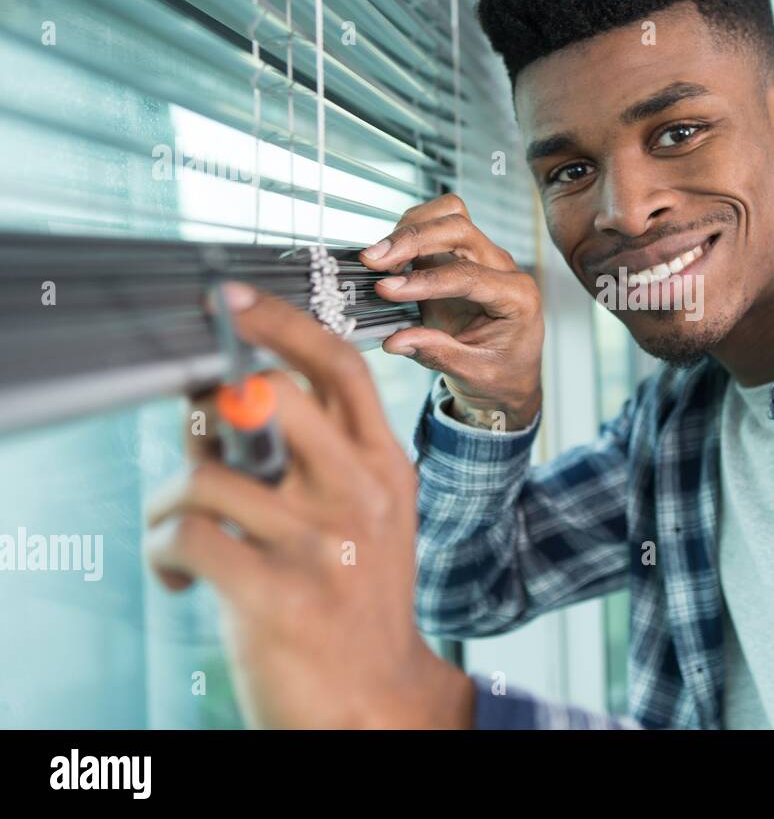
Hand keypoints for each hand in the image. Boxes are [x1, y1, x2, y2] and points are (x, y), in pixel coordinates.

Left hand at [145, 283, 472, 728]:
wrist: (376, 698)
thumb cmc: (361, 602)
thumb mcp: (368, 518)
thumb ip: (315, 456)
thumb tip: (220, 402)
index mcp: (385, 467)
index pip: (339, 367)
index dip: (280, 323)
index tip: (233, 300)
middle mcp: (361, 495)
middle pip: (270, 395)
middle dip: (211, 409)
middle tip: (197, 440)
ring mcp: (323, 544)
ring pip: (207, 472)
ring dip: (167, 499)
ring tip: (175, 529)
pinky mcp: (279, 594)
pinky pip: (187, 536)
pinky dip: (163, 552)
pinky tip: (181, 575)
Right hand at [361, 193, 542, 429]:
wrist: (511, 373)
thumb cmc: (501, 373)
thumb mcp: (475, 374)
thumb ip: (438, 354)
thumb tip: (395, 341)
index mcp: (517, 297)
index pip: (468, 275)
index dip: (424, 281)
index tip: (387, 290)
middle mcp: (504, 269)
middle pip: (460, 229)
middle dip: (414, 239)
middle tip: (373, 261)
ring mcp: (483, 257)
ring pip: (450, 214)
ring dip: (411, 227)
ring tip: (378, 257)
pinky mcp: (461, 255)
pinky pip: (438, 224)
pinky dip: (411, 230)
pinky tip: (389, 256)